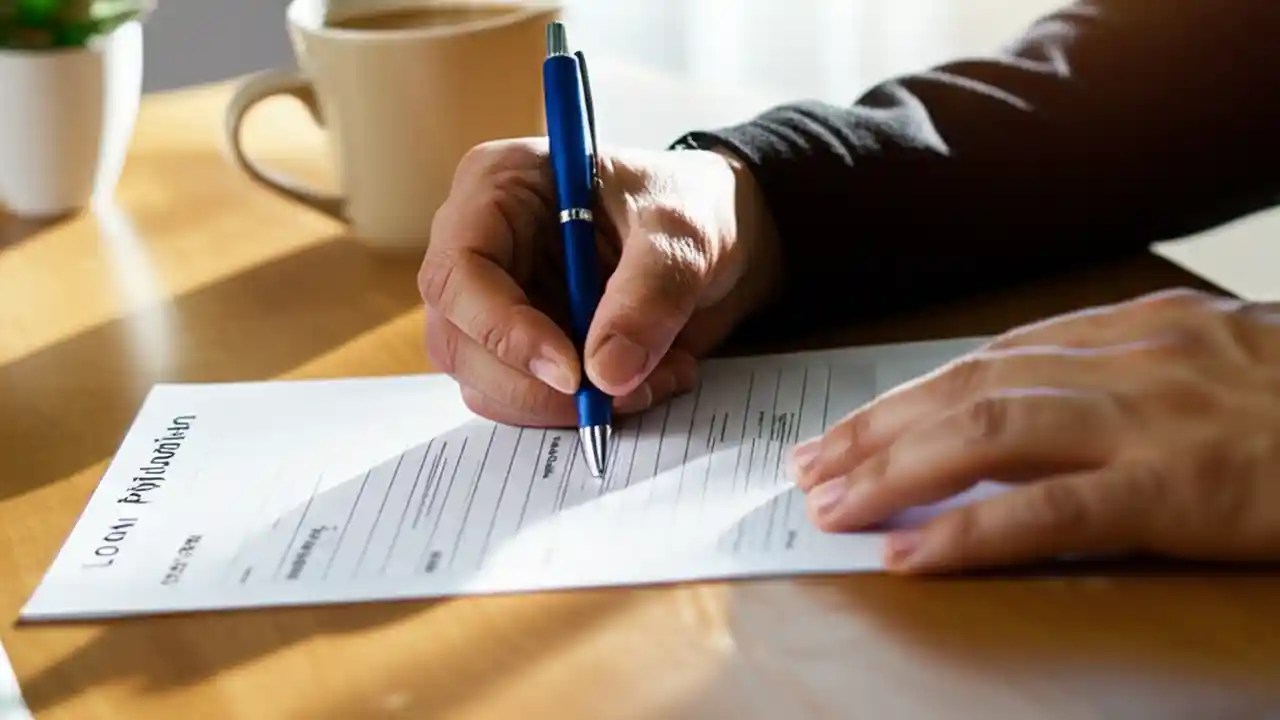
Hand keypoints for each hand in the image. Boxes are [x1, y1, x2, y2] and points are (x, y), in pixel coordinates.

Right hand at [419, 139, 779, 425]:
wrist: (720, 237)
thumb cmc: (688, 206)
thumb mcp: (684, 233)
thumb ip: (649, 294)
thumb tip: (606, 373)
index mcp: (498, 186)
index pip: (459, 273)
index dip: (504, 331)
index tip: (572, 372)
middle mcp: (480, 247)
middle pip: (457, 341)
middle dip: (537, 386)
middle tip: (619, 395)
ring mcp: (493, 303)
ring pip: (484, 384)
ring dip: (565, 406)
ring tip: (654, 378)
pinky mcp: (519, 349)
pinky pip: (524, 400)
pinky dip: (581, 411)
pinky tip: (645, 381)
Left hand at [790, 289, 1279, 573]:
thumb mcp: (1211, 364)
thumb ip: (1119, 377)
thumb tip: (1017, 410)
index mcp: (1133, 330)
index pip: (985, 359)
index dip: (902, 398)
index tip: (842, 429)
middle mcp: (1131, 361)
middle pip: (966, 388)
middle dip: (874, 432)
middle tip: (807, 470)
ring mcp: (1155, 422)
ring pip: (989, 432)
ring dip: (894, 470)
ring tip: (828, 503)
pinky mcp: (1184, 489)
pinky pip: (1052, 510)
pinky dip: (969, 531)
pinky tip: (910, 554)